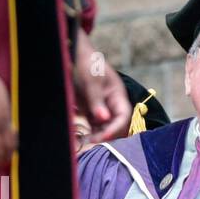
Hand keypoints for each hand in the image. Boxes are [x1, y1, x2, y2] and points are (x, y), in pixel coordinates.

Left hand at [73, 29, 130, 143]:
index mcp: (118, 96)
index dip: (116, 129)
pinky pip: (94, 127)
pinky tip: (80, 138)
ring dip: (96, 137)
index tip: (103, 137)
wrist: (76, 54)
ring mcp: (103, 109)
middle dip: (106, 136)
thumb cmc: (87, 64)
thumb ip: (97, 101)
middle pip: (116, 126)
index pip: (124, 117)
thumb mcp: (91, 81)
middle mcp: (113, 105)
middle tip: (90, 143)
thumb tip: (104, 118)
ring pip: (105, 129)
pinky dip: (88, 133)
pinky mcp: (92, 112)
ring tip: (83, 143)